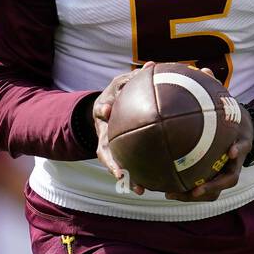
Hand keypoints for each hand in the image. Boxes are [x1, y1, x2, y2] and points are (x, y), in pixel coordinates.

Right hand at [91, 61, 150, 194]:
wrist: (105, 109)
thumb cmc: (120, 94)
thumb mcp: (124, 84)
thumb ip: (136, 78)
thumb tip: (151, 65)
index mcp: (105, 108)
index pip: (102, 107)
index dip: (103, 108)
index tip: (106, 110)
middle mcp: (103, 129)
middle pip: (103, 146)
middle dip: (111, 159)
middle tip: (119, 170)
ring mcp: (107, 143)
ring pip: (112, 161)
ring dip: (122, 175)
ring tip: (135, 187)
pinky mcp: (114, 153)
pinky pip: (123, 167)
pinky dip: (132, 178)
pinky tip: (144, 188)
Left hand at [164, 67, 253, 202]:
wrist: (243, 132)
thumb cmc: (230, 116)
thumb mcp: (227, 104)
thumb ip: (216, 89)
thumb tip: (204, 68)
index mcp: (239, 144)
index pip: (242, 150)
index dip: (237, 152)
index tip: (229, 152)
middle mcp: (234, 163)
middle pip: (228, 181)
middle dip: (211, 187)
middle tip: (193, 189)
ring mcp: (225, 174)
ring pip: (214, 192)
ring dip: (193, 196)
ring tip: (171, 195)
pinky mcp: (214, 179)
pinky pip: (200, 188)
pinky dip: (184, 191)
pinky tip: (163, 189)